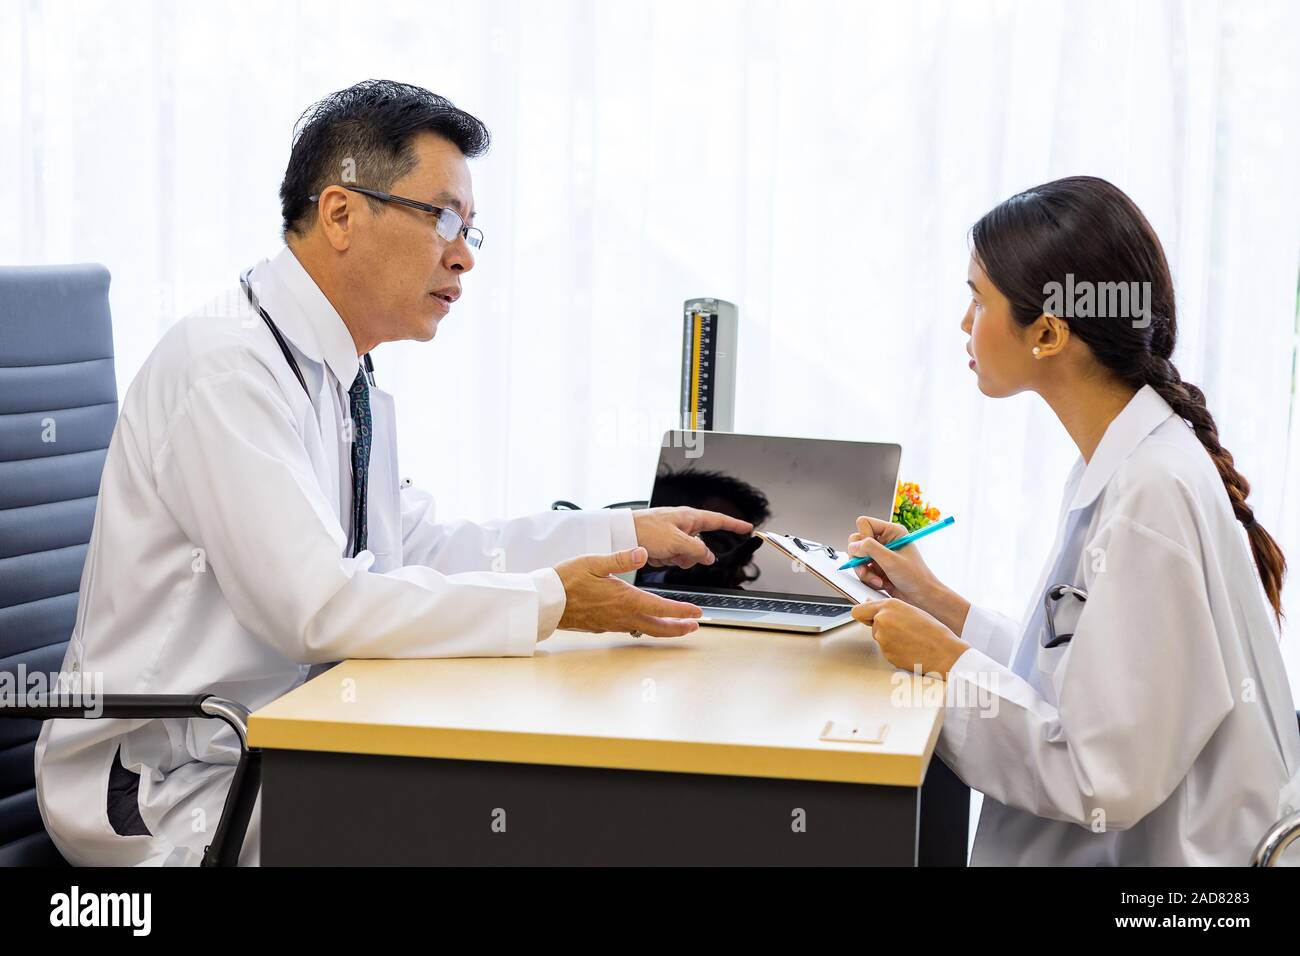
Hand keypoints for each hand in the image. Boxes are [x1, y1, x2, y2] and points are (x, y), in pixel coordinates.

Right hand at [556, 546, 703, 636]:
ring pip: (645, 630)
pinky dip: (645, 628)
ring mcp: (613, 623)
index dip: (681, 611)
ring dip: (664, 630)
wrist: (546, 601)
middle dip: (679, 628)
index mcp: (625, 598)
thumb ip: (621, 558)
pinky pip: (630, 629)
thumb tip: (642, 552)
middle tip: (695, 626)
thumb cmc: (567, 580)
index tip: (697, 613)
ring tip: (677, 628)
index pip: (661, 608)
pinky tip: (646, 623)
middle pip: (658, 627)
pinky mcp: (604, 627)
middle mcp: (622, 615)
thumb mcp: (594, 561)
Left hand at [633, 506, 754, 568]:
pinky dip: (664, 559)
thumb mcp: (677, 542)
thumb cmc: (646, 530)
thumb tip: (710, 557)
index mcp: (690, 517)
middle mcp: (683, 524)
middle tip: (676, 554)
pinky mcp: (662, 543)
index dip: (734, 525)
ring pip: (686, 555)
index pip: (719, 520)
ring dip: (675, 558)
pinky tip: (654, 554)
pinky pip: (672, 557)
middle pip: (700, 546)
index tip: (747, 527)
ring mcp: (672, 534)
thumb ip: (698, 550)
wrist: (621, 534)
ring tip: (661, 552)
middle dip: (690, 555)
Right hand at [846, 516, 969, 633]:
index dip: (863, 537)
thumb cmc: (915, 577)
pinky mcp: (877, 568)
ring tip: (876, 580)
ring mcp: (880, 555)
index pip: (864, 523)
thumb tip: (853, 545)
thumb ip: (870, 549)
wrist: (922, 597)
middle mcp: (885, 541)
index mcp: (892, 532)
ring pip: (857, 558)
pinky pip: (862, 570)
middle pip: (857, 541)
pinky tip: (880, 583)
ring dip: (864, 571)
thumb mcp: (891, 560)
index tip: (869, 551)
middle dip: (860, 558)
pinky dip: (868, 578)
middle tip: (867, 567)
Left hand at [852, 598, 968, 676]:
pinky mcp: (887, 654)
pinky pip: (887, 650)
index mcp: (889, 606)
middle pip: (872, 625)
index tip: (867, 616)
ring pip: (880, 638)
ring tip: (910, 638)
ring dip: (890, 638)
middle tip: (903, 629)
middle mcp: (882, 621)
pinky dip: (895, 649)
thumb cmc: (933, 631)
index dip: (863, 614)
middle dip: (882, 626)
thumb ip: (888, 607)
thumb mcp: (911, 610)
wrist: (944, 652)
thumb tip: (870, 604)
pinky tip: (910, 647)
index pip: (858, 611)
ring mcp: (883, 639)